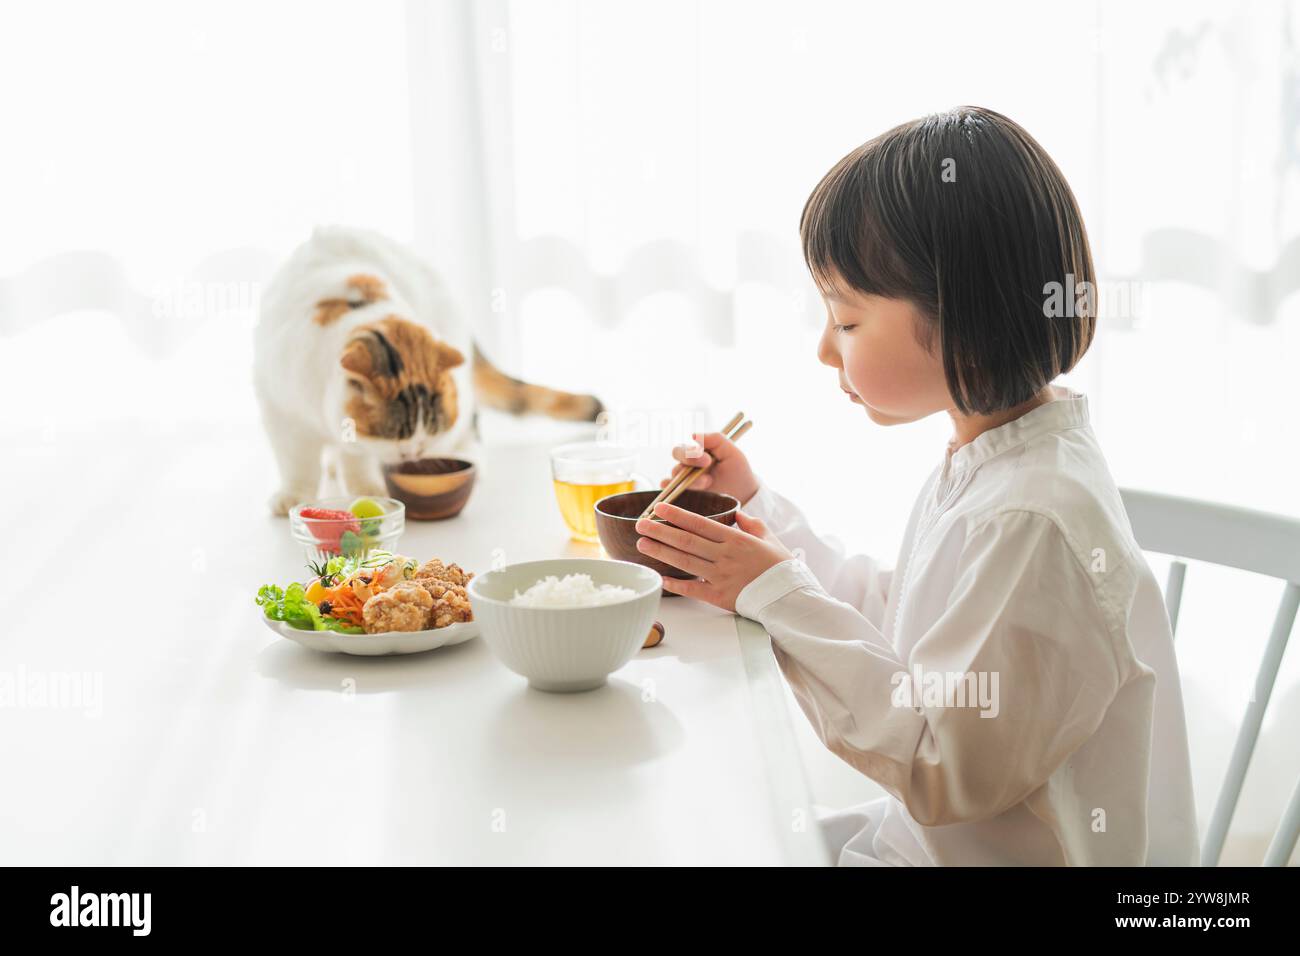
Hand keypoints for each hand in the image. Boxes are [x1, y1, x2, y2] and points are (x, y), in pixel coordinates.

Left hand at [635, 501, 793, 611]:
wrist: (789, 596)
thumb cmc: (781, 567)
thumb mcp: (769, 538)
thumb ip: (752, 524)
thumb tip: (737, 514)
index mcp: (735, 539)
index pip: (700, 524)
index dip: (677, 515)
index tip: (659, 508)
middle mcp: (724, 556)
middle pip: (686, 541)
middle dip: (661, 531)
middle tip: (640, 523)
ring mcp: (720, 577)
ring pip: (685, 562)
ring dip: (661, 552)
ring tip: (642, 543)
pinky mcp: (719, 597)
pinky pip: (693, 590)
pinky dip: (675, 584)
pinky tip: (660, 577)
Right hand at [661, 430, 759, 504]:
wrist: (744, 494)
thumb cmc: (737, 471)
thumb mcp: (731, 452)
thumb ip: (715, 439)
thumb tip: (693, 435)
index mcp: (697, 452)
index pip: (683, 448)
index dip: (692, 452)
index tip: (708, 459)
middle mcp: (688, 465)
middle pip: (676, 455)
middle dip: (689, 459)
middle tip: (706, 464)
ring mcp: (685, 480)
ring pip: (675, 475)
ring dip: (691, 479)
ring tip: (708, 482)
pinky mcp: (686, 495)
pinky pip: (671, 490)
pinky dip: (673, 490)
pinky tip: (686, 490)